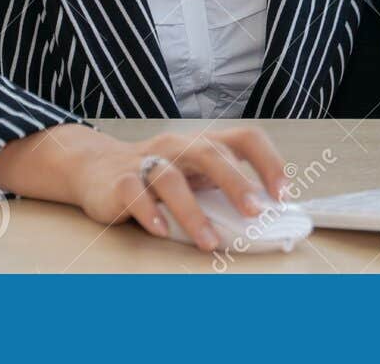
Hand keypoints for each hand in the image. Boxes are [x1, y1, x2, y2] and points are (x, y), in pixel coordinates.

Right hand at [71, 126, 289, 251]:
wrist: (96, 167)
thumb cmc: (159, 175)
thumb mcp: (195, 175)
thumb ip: (223, 189)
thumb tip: (266, 217)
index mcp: (204, 143)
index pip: (245, 138)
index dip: (269, 161)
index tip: (283, 193)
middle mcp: (179, 146)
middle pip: (210, 154)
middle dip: (235, 183)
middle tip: (254, 212)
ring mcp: (147, 161)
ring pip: (171, 179)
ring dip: (193, 213)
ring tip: (210, 242)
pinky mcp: (120, 181)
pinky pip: (135, 192)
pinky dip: (149, 212)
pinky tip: (161, 230)